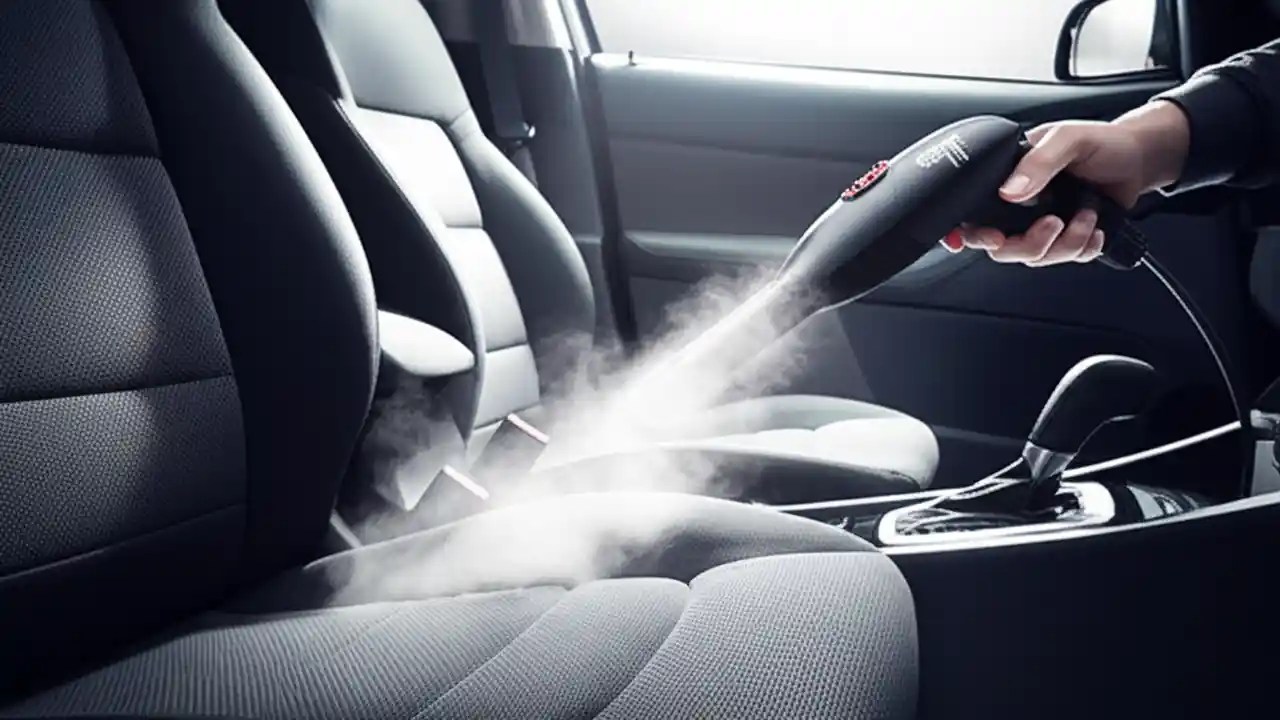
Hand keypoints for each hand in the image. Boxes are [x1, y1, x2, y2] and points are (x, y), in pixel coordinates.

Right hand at [943, 100, 1189, 265]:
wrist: (1139, 159)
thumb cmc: (1102, 142)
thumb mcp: (1068, 139)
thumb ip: (1038, 162)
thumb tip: (1010, 190)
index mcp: (1008, 179)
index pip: (976, 213)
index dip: (972, 233)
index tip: (990, 238)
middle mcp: (1019, 207)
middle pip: (1003, 248)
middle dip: (1030, 243)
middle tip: (1053, 223)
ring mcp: (1041, 225)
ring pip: (1035, 257)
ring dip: (1066, 242)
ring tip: (1086, 215)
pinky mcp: (1065, 239)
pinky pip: (1063, 259)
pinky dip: (1083, 248)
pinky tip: (1094, 226)